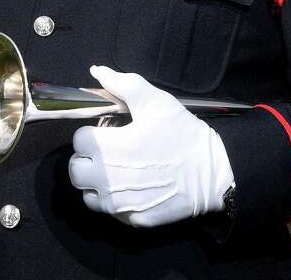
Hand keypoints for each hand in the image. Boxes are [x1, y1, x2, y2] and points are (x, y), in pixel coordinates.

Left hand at [68, 65, 234, 227]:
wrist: (214, 172)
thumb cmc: (183, 134)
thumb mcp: (155, 101)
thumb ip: (122, 84)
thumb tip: (97, 71)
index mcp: (109, 148)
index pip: (79, 140)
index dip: (94, 133)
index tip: (110, 133)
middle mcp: (108, 179)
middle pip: (76, 171)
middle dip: (88, 160)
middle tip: (109, 153)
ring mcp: (120, 204)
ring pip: (88, 196)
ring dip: (97, 184)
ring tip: (118, 172)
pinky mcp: (133, 220)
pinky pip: (112, 212)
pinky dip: (117, 201)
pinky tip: (135, 188)